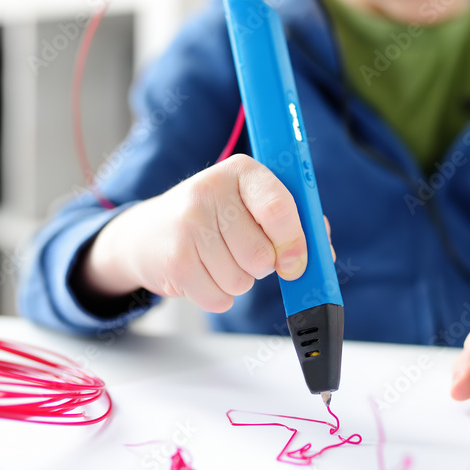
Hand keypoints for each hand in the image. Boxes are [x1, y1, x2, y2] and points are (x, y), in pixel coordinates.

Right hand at [79, 154, 334, 311]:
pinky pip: (219, 299)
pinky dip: (218, 296)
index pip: (279, 207)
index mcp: (242, 171)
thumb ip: (294, 223)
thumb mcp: (252, 205)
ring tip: (218, 259)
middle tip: (243, 251)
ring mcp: (187, 224)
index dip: (294, 242)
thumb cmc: (216, 218)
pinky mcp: (174, 259)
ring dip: (238, 282)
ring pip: (242, 281)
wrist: (147, 233)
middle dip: (261, 266)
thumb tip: (322, 253)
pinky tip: (203, 273)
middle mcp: (210, 190)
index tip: (296, 263)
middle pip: (262, 255)